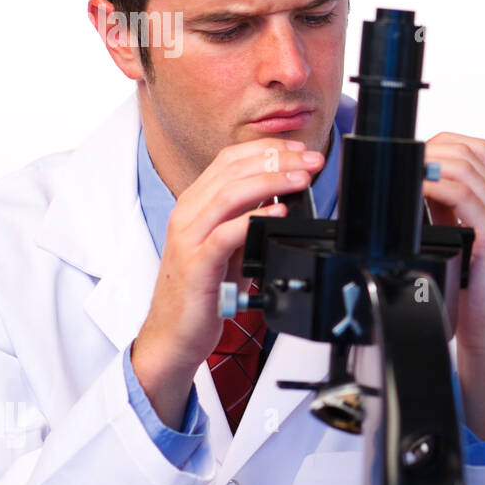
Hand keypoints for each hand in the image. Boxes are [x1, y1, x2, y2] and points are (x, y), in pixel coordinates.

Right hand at [131, 138, 325, 427]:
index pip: (230, 160)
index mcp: (194, 205)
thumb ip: (245, 219)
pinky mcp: (196, 266)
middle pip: (233, 170)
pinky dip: (254, 219)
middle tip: (311, 161)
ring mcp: (189, 239)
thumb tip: (281, 196)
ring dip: (271, 182)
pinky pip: (226, 234)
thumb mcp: (227, 246)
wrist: (173, 335)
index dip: (267, 150)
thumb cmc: (202, 291)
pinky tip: (279, 213)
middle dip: (277, 160)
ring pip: (229, 195)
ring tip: (301, 180)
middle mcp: (188, 215)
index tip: (301, 151)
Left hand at [423, 133, 484, 439]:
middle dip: (430, 150)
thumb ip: (440, 212)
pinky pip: (464, 194)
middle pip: (469, 150)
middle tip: (401, 167)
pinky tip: (415, 193)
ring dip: (429, 164)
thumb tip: (410, 186)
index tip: (410, 158)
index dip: (440, 144)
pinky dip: (435, 185)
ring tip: (404, 176)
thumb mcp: (455, 240)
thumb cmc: (472, 294)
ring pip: (465, 166)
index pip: (474, 150)